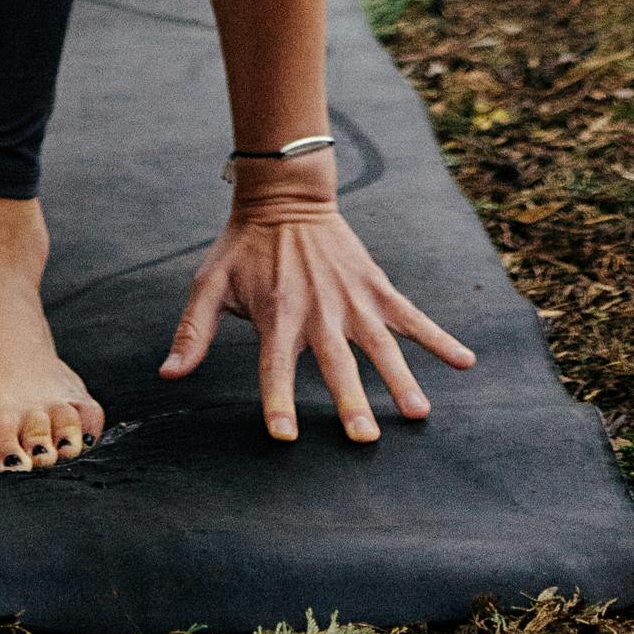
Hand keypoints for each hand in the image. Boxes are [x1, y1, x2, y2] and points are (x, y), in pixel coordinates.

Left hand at [160, 197, 475, 444]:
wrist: (285, 194)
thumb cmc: (243, 247)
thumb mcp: (210, 283)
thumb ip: (193, 330)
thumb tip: (167, 374)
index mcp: (277, 315)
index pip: (274, 366)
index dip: (277, 399)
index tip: (284, 435)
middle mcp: (318, 311)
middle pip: (335, 363)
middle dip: (350, 400)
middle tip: (364, 439)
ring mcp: (352, 299)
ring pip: (380, 345)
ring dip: (400, 379)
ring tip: (417, 415)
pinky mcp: (376, 286)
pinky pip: (413, 316)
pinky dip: (440, 339)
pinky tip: (466, 363)